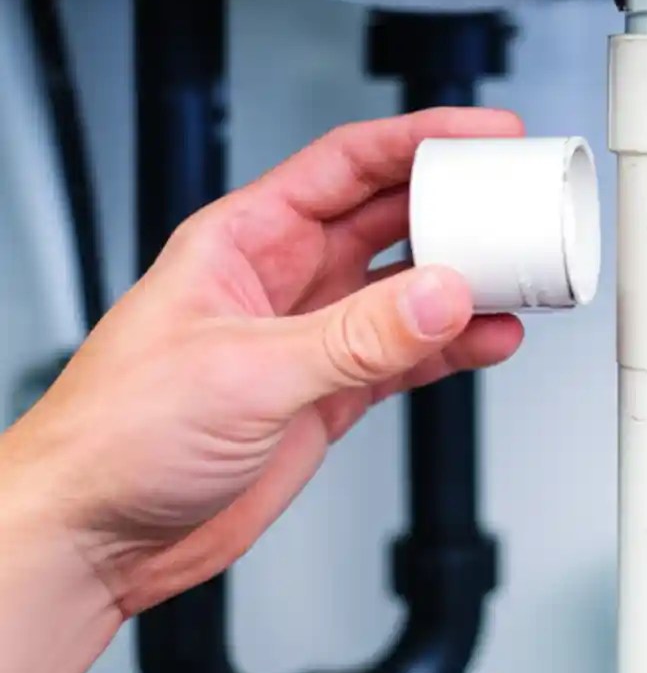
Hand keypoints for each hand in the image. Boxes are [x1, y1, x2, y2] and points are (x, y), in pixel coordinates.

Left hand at [0, 108, 524, 672]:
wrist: (99, 536)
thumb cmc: (117, 436)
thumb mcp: (245, 371)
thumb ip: (354, 336)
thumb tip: (441, 295)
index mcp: (245, 240)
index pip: (348, 164)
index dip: (420, 140)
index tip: (481, 136)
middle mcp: (283, 279)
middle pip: (390, 219)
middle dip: (456, 207)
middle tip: (516, 205)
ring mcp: (312, 338)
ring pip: (408, 290)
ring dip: (465, 283)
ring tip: (520, 277)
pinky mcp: (330, 394)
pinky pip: (408, 355)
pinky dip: (454, 348)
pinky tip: (489, 340)